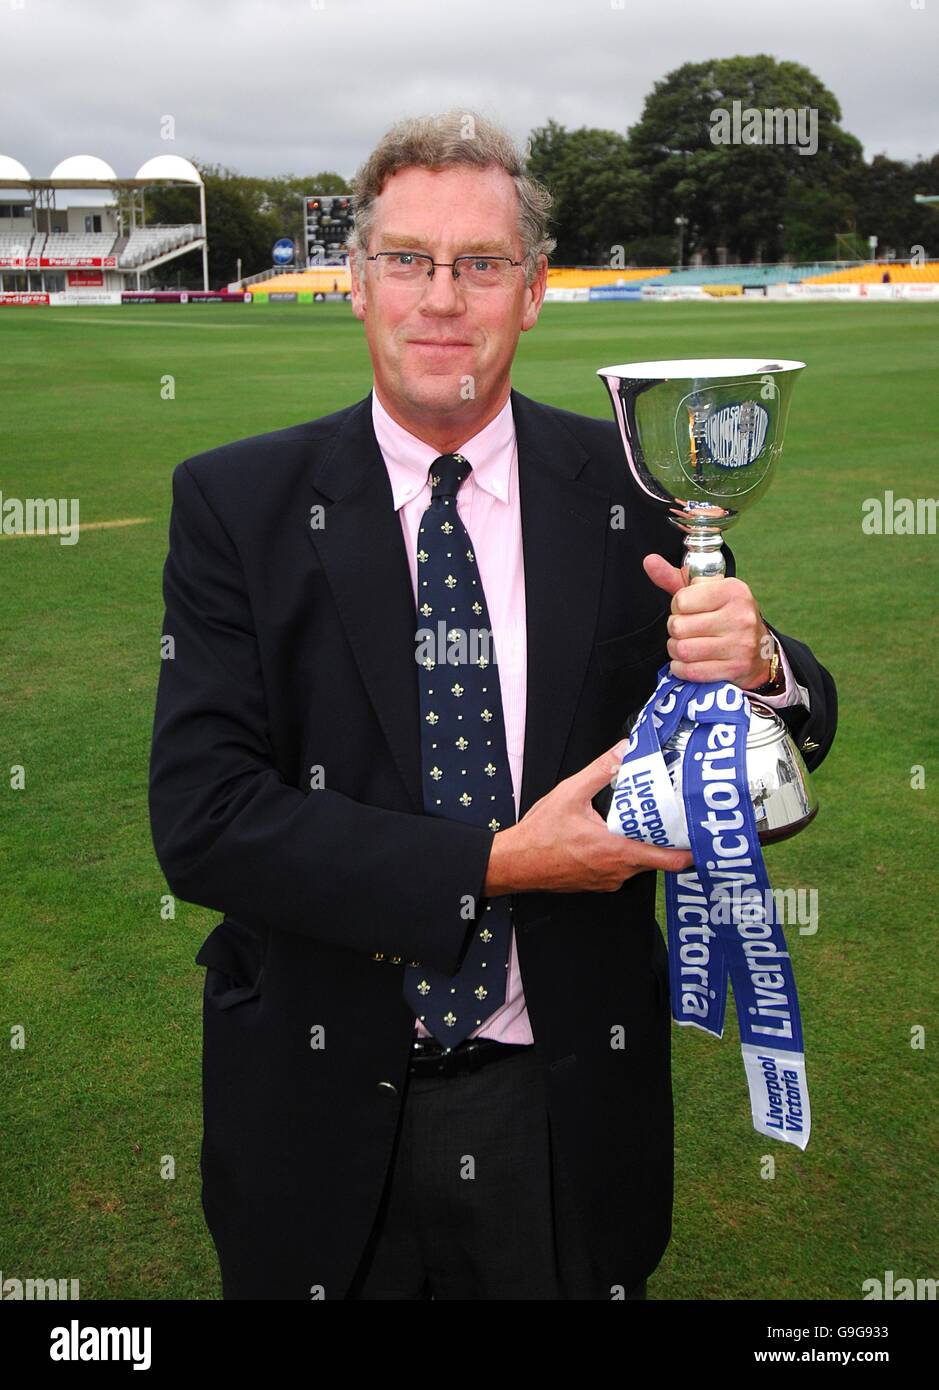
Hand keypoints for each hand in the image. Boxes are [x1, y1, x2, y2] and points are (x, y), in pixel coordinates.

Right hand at [483, 739, 692, 895]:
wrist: (514, 864)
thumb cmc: (539, 834)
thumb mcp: (570, 793)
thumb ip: (601, 771)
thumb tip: (625, 750)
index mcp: (619, 851)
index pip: (671, 861)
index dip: (691, 850)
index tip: (701, 835)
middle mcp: (618, 872)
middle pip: (657, 857)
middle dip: (664, 836)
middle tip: (671, 813)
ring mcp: (608, 881)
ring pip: (638, 862)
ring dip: (641, 842)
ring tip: (641, 818)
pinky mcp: (597, 883)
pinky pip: (620, 867)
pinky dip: (623, 850)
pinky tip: (612, 832)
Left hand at [643, 553, 772, 688]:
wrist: (760, 649)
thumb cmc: (726, 615)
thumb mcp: (705, 592)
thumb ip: (674, 577)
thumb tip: (649, 561)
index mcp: (734, 591)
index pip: (681, 600)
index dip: (677, 607)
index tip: (687, 610)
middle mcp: (740, 616)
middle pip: (678, 627)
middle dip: (675, 630)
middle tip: (686, 629)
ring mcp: (740, 645)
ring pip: (682, 650)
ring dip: (676, 649)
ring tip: (685, 644)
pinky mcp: (734, 668)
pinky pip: (691, 671)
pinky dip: (681, 667)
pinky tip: (688, 661)